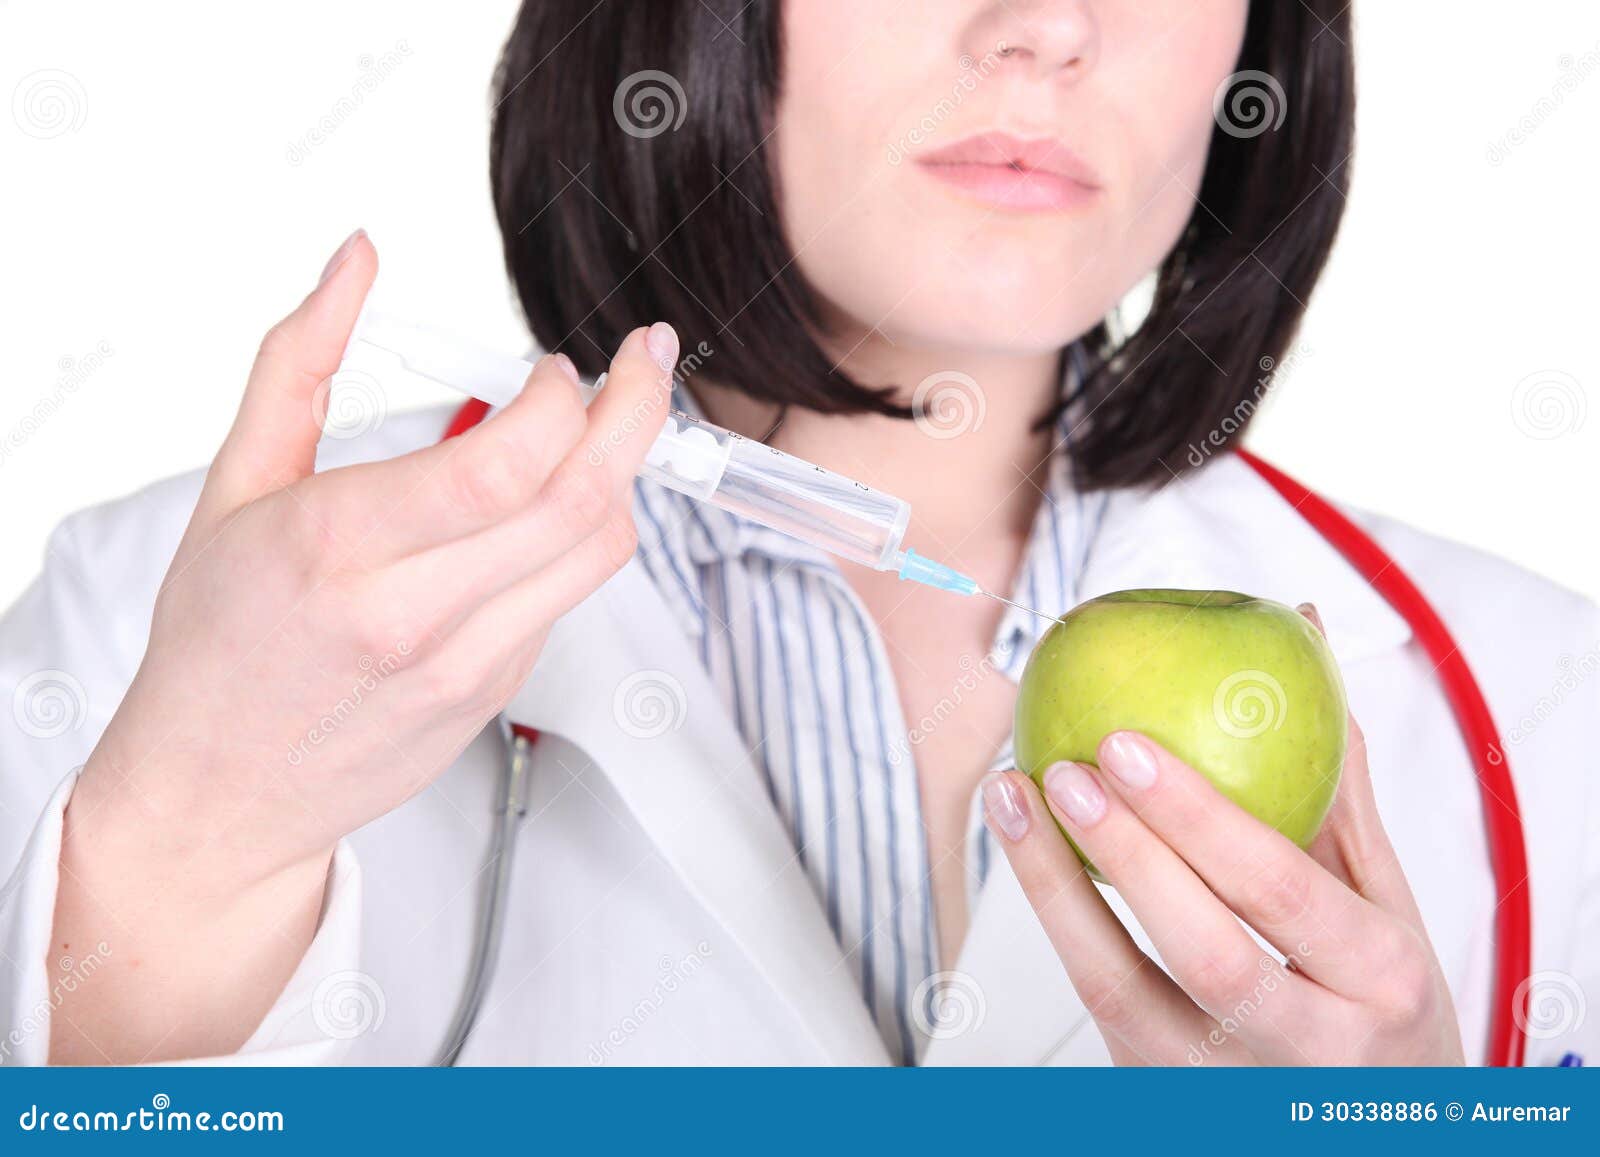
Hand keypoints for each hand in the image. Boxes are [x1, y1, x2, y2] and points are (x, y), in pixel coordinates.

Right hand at [51, 231, 674, 1060]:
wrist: (217, 792)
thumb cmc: (217, 641)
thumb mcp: (234, 483)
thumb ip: (300, 359)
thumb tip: (356, 261)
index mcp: (338, 547)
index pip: (505, 464)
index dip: (562, 399)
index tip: (554, 365)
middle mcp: (411, 614)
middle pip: (579, 502)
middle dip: (636, 413)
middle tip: (645, 362)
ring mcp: (465, 666)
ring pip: (596, 553)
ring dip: (621, 476)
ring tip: (607, 427)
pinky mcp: (496, 694)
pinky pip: (568, 597)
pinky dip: (576, 537)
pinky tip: (542, 510)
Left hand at [982, 615, 1463, 1065]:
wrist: (1382, 1132)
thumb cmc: (1379, 1000)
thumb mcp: (1386, 904)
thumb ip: (1338, 782)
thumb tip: (1303, 633)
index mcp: (1380, 983)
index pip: (1279, 892)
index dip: (1197, 818)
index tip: (1126, 744)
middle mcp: (1309, 1049)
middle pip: (1205, 954)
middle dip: (1125, 855)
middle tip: (1062, 768)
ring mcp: (1227, 1087)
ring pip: (1124, 995)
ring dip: (1055, 893)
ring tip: (1011, 800)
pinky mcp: (1163, 1097)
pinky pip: (1100, 1006)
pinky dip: (1059, 924)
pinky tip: (1027, 853)